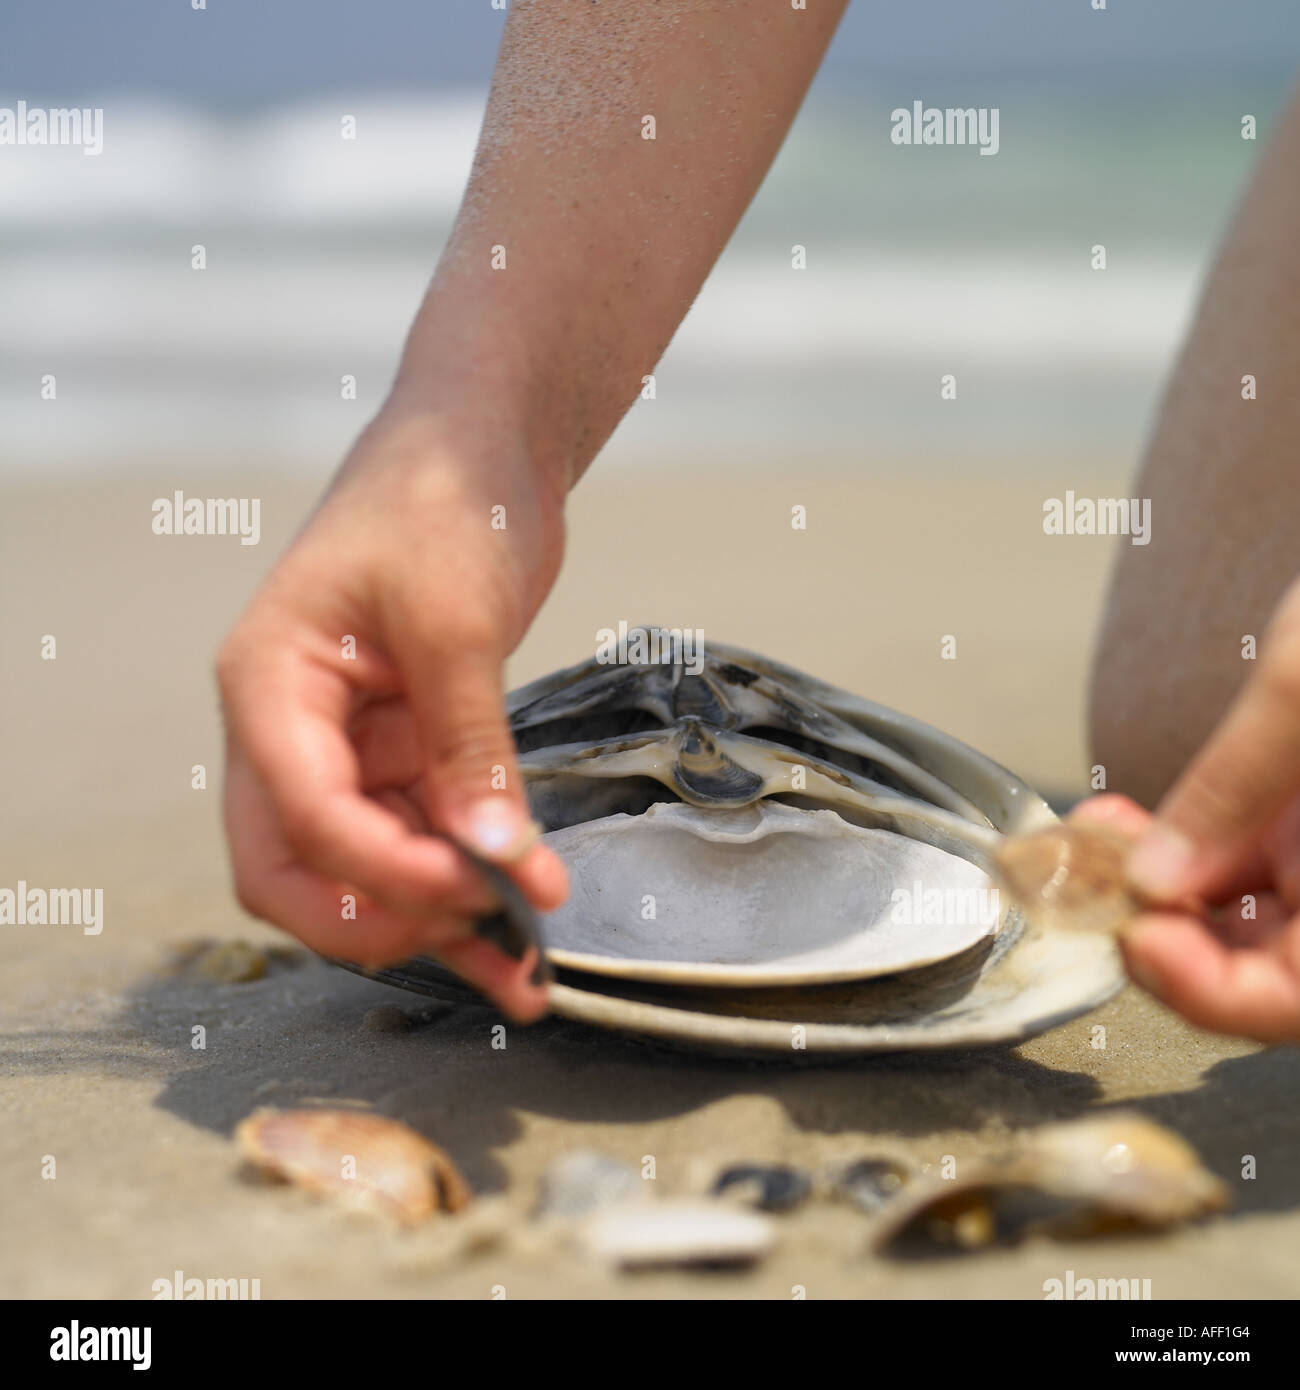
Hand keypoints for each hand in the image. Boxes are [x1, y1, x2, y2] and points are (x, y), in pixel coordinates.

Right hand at [215, 403, 568, 1021]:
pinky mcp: (409, 748)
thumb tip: (495, 859)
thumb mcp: (456, 623)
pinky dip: (473, 877)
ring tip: (527, 970)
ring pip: (374, 866)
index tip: (478, 890)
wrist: (483, 446)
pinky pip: (429, 834)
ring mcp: (351, 743)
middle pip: (304, 869)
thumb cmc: (444, 498)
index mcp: (269, 685)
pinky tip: (527, 920)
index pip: (300, 816)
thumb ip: (470, 747)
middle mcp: (293, 727)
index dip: (385, 872)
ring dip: (444, 919)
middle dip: (387, 918)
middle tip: (482, 935)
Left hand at [1076, 577, 1299, 1042]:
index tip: (1138, 933)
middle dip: (1162, 940)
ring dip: (1153, 899)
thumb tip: (1155, 879)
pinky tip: (1118, 823)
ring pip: (1239, 924)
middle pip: (1262, 973)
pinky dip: (1172, 855)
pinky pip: (1236, 868)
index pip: (1297, 1000)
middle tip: (1090, 889)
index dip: (1213, 992)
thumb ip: (1239, 783)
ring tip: (1090, 845)